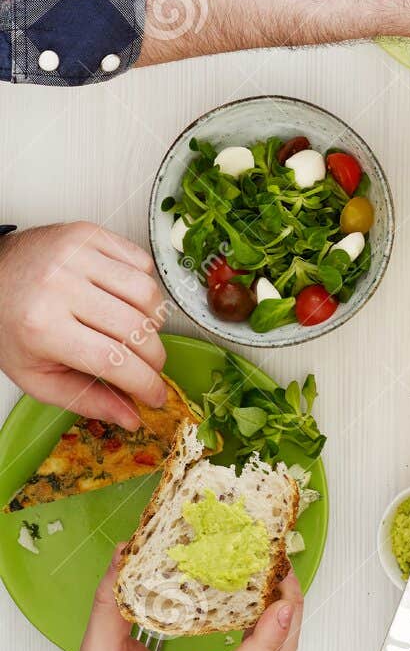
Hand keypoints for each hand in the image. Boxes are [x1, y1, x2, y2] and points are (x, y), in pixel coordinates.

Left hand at [0, 224, 167, 428]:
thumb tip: (130, 416)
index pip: (114, 361)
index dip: (144, 383)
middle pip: (136, 329)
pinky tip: (127, 299)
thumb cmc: (10, 326)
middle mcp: (60, 286)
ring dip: (153, 320)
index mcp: (42, 327)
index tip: (155, 396)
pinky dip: (144, 286)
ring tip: (139, 332)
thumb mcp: (36, 375)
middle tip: (150, 368)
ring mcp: (76, 255)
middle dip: (154, 357)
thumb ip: (85, 399)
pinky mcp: (88, 234)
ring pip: (146, 293)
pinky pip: (141, 262)